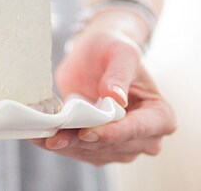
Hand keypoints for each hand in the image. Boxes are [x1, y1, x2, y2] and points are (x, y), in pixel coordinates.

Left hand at [30, 27, 175, 163]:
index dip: (112, 133)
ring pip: (94, 153)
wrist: (96, 51)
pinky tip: (40, 137)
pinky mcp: (99, 147)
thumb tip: (116, 98)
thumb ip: (119, 74)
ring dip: (68, 146)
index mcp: (160, 115)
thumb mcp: (121, 52)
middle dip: (83, 142)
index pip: (137, 129)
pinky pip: (79, 151)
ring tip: (43, 136)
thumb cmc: (114, 48)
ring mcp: (122, 145)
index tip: (87, 132)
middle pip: (113, 146)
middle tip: (55, 136)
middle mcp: (146, 138)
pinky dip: (61, 144)